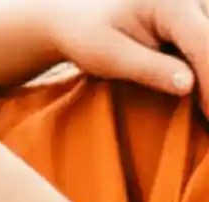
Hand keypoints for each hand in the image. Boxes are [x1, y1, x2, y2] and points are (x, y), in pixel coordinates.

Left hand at [41, 0, 208, 113]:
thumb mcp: (109, 57)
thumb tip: (189, 86)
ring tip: (204, 110)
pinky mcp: (199, 13)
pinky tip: (203, 97)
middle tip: (207, 118)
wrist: (78, 18)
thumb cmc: (87, 38)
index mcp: (171, 3)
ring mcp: (198, 2)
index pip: (205, 45)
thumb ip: (149, 70)